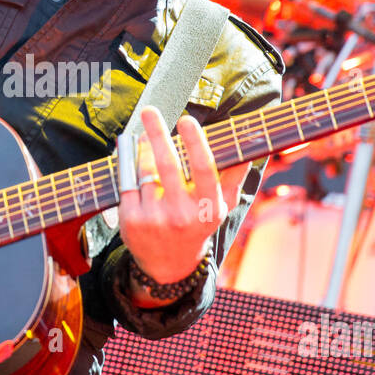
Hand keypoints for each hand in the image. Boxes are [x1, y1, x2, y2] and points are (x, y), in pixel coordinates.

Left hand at [117, 106, 247, 306]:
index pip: (204, 169)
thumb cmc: (197, 224)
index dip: (195, 142)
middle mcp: (182, 214)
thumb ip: (234, 177)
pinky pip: (127, 183)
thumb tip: (247, 149)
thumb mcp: (222, 206)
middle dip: (157, 133)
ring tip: (144, 135)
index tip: (186, 120)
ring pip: (144, 171)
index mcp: (208, 208)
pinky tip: (131, 156)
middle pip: (167, 165)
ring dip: (142, 147)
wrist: (168, 264)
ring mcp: (155, 218)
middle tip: (150, 111)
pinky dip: (128, 165)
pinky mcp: (131, 221)